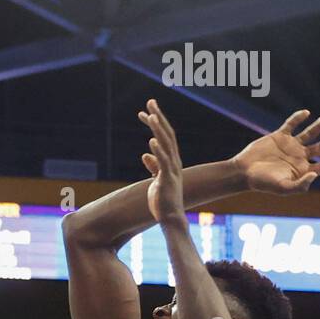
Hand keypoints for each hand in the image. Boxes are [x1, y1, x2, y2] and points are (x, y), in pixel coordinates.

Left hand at [139, 99, 186, 225]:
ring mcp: (171, 170)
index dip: (156, 123)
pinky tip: (151, 141)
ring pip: (166, 145)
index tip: (146, 111)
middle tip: (150, 102)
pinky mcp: (167, 180)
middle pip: (167, 134)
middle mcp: (174, 162)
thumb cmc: (163, 199)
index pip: (165, 136)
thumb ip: (153, 166)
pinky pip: (163, 163)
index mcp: (171, 160)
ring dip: (158, 129)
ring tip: (150, 115)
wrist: (170, 217)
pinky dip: (158, 151)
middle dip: (158, 117)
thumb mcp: (156, 179)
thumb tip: (145, 154)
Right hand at [232, 109, 319, 193]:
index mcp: (302, 170)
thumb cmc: (263, 183)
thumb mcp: (283, 187)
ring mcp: (290, 145)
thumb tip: (315, 175)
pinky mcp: (279, 136)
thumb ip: (300, 185)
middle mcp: (299, 157)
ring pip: (309, 133)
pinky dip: (298, 118)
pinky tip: (305, 113)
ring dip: (319, 126)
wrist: (243, 171)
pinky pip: (291, 124)